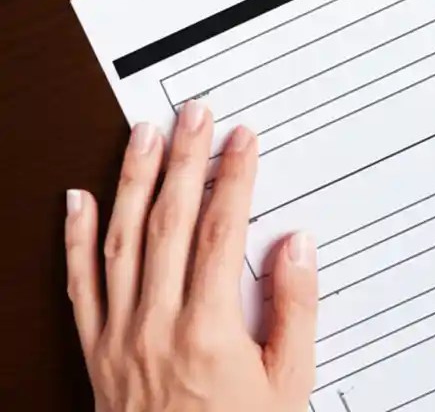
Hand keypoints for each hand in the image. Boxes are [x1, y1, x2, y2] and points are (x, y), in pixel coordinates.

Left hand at [65, 101, 315, 410]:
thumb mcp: (290, 383)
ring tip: (142, 135)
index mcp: (208, 332)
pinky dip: (75, 239)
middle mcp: (156, 327)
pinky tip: (79, 200)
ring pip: (120, 242)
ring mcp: (119, 337)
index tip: (241, 141)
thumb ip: (295, 309)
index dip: (233, 178)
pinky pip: (79, 286)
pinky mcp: (95, 352)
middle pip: (168, 222)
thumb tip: (296, 246)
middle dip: (183, 160)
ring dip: (131, 181)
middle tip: (194, 116)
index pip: (220, 232)